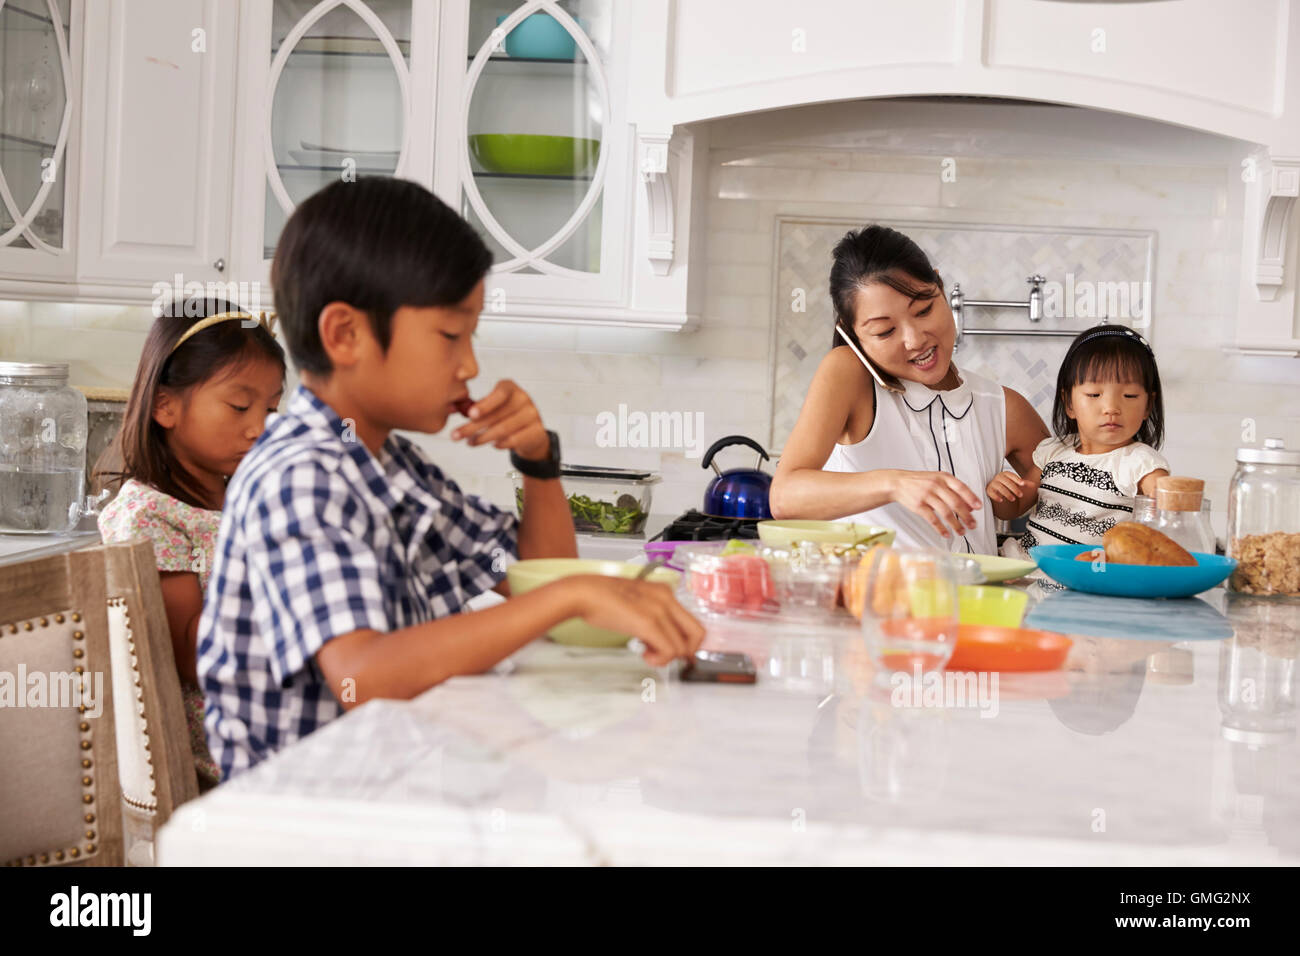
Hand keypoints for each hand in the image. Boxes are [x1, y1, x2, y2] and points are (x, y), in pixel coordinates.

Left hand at [451, 379, 549, 458]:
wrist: (530, 432)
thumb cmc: (504, 416)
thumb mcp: (491, 407)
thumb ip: (476, 408)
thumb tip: (457, 410)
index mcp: (510, 388)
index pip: (499, 393)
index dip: (485, 405)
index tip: (470, 415)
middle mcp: (523, 398)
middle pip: (496, 415)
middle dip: (473, 427)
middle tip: (456, 435)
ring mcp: (532, 414)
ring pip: (503, 429)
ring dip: (482, 438)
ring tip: (470, 442)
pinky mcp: (537, 431)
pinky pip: (514, 440)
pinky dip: (499, 444)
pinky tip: (492, 445)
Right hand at [564, 576, 705, 666]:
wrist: (584, 593)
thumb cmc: (602, 599)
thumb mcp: (636, 603)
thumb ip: (651, 616)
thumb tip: (658, 639)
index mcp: (664, 592)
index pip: (691, 621)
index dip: (688, 641)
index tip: (679, 652)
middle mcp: (667, 599)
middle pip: (698, 633)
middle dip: (688, 652)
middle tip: (671, 659)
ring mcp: (659, 611)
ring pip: (682, 647)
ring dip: (667, 658)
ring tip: (647, 654)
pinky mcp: (649, 623)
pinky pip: (669, 651)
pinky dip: (660, 660)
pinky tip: (645, 656)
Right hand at [887, 469, 982, 539]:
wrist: (898, 483)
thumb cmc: (920, 482)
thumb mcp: (938, 480)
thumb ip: (953, 490)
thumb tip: (970, 505)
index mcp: (943, 477)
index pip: (961, 488)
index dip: (971, 498)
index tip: (979, 507)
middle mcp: (936, 486)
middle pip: (955, 502)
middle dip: (966, 516)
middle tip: (973, 524)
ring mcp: (927, 496)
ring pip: (946, 512)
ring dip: (956, 525)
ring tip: (962, 532)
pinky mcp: (919, 506)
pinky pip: (932, 519)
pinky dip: (940, 528)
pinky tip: (946, 534)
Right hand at [986, 470, 1036, 504]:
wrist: (998, 492)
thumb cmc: (1008, 487)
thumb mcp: (1016, 484)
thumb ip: (1024, 484)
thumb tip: (1034, 485)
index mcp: (1005, 474)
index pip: (1011, 475)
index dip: (1017, 479)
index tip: (1023, 484)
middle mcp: (998, 478)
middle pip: (1006, 482)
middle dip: (1014, 489)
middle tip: (1021, 495)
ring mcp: (992, 483)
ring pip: (999, 487)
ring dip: (1007, 493)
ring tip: (1013, 499)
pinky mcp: (988, 490)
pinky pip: (991, 493)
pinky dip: (996, 496)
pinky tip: (1001, 500)